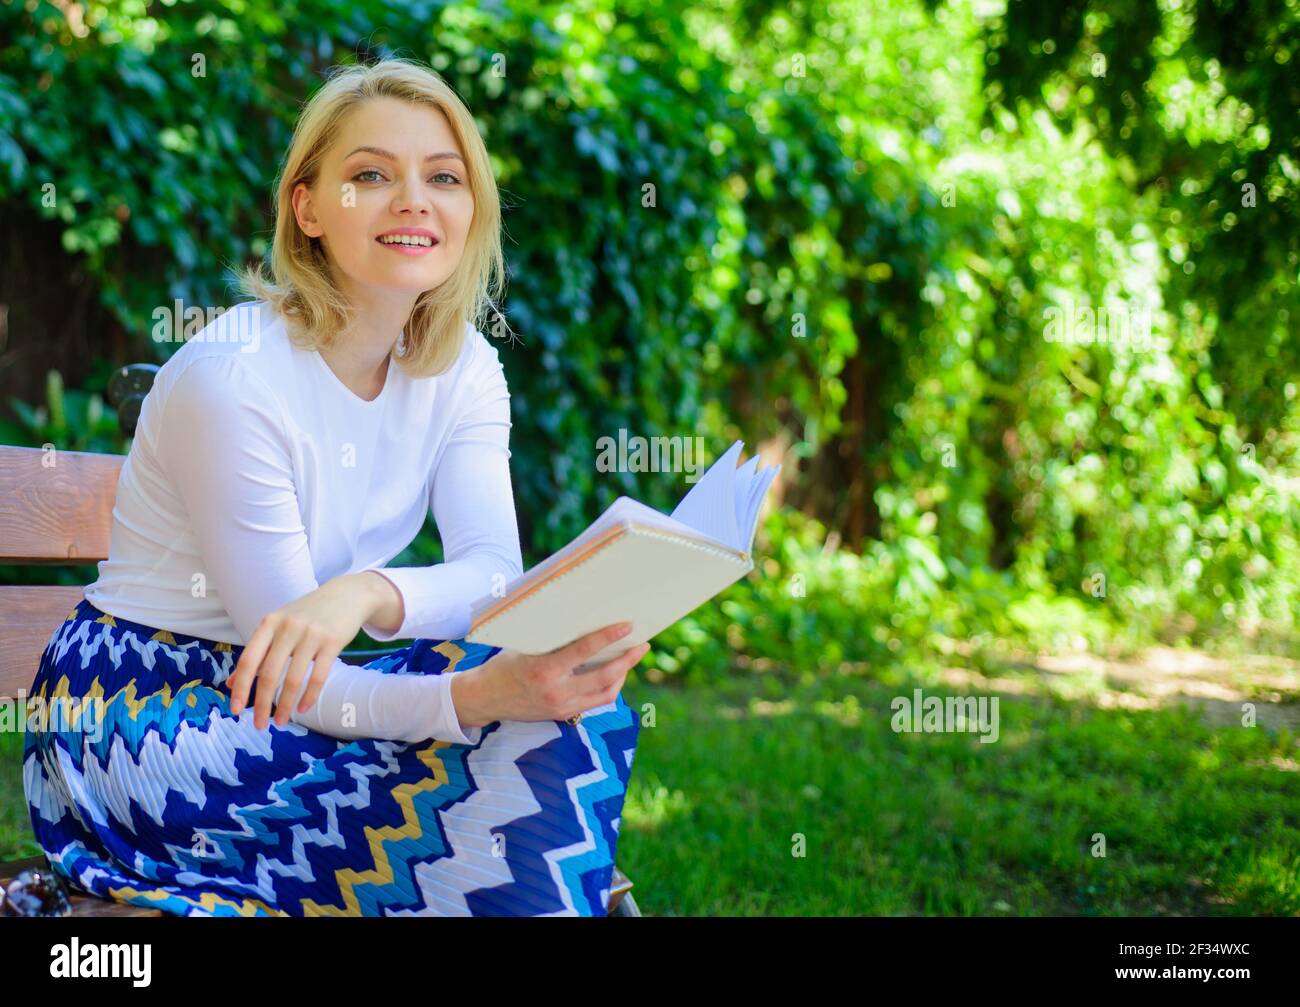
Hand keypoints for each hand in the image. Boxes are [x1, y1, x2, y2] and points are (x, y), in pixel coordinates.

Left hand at [228, 573, 388, 728]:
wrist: (347, 595)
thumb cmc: (307, 614)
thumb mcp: (278, 626)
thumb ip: (257, 652)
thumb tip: (231, 683)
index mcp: (269, 623)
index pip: (248, 660)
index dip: (240, 687)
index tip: (235, 710)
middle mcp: (288, 627)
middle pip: (269, 673)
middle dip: (262, 703)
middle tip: (258, 725)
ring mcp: (311, 634)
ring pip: (293, 679)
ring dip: (285, 705)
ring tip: (280, 722)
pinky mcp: (333, 641)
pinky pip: (318, 676)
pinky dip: (309, 696)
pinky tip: (303, 708)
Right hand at [453, 622, 650, 726]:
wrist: (483, 699)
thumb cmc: (503, 665)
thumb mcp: (526, 648)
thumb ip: (554, 642)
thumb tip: (585, 623)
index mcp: (545, 670)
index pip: (585, 651)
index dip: (610, 637)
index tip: (628, 625)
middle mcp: (556, 693)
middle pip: (605, 677)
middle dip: (628, 660)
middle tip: (642, 645)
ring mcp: (561, 708)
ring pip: (605, 694)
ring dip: (622, 676)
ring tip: (631, 659)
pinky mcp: (562, 716)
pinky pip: (594, 702)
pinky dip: (607, 688)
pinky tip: (613, 674)